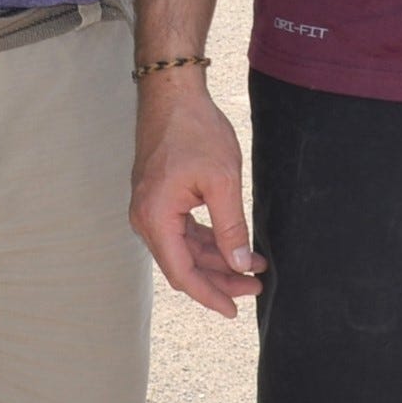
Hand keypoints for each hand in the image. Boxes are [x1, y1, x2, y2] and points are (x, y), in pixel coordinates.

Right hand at [130, 68, 262, 315]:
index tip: (235, 309)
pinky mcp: (159, 198)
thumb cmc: (195, 130)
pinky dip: (206, 241)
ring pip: (184, 249)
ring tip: (251, 266)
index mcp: (156, 218)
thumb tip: (239, 264)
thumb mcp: (223, 181)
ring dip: (215, 260)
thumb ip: (231, 227)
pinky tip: (231, 245)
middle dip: (219, 278)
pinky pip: (182, 231)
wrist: (173, 92)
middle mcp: (146, 218)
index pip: (182, 273)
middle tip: (254, 286)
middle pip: (183, 265)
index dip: (210, 295)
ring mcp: (151, 208)